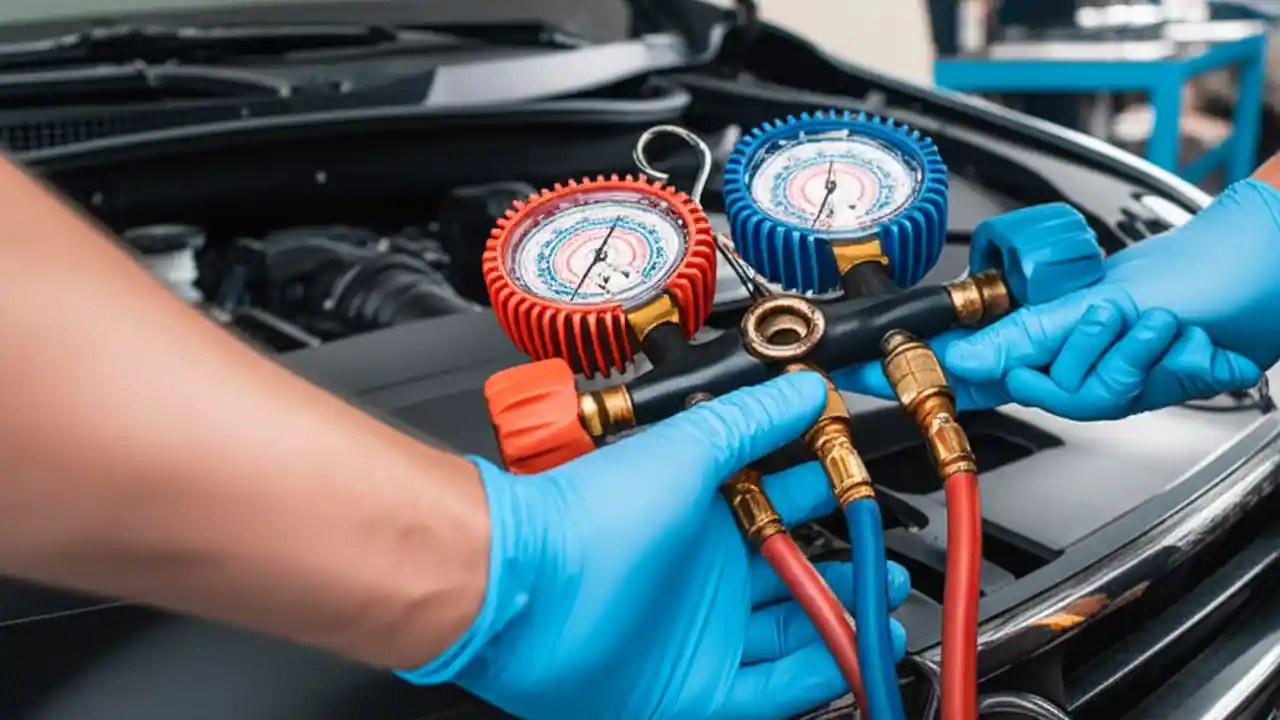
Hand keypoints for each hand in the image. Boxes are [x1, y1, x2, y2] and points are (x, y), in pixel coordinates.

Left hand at [398, 373, 909, 719]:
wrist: (526, 589)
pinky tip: (851, 653)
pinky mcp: (696, 690)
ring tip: (886, 604)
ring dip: (839, 618)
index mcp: (699, 516)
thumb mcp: (685, 450)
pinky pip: (772, 687)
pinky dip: (815, 672)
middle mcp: (701, 576)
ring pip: (789, 631)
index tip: (864, 485)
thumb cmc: (588, 515)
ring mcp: (699, 635)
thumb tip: (803, 388)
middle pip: (789, 571)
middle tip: (887, 558)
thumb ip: (749, 421)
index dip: (824, 493)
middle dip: (841, 564)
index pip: (778, 501)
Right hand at [835, 307, 1260, 419]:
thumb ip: (1008, 340)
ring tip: (1162, 320)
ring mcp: (1109, 386)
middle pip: (1045, 389)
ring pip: (1101, 391)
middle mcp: (1064, 373)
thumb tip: (947, 359)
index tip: (854, 376)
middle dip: (1088, 345)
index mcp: (1035, 350)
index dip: (908, 379)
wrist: (1238, 283)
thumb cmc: (1163, 281)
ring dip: (1140, 345)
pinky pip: (1150, 390)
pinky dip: (1181, 356)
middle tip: (1114, 312)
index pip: (959, 373)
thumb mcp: (1073, 304)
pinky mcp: (1153, 393)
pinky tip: (1193, 340)